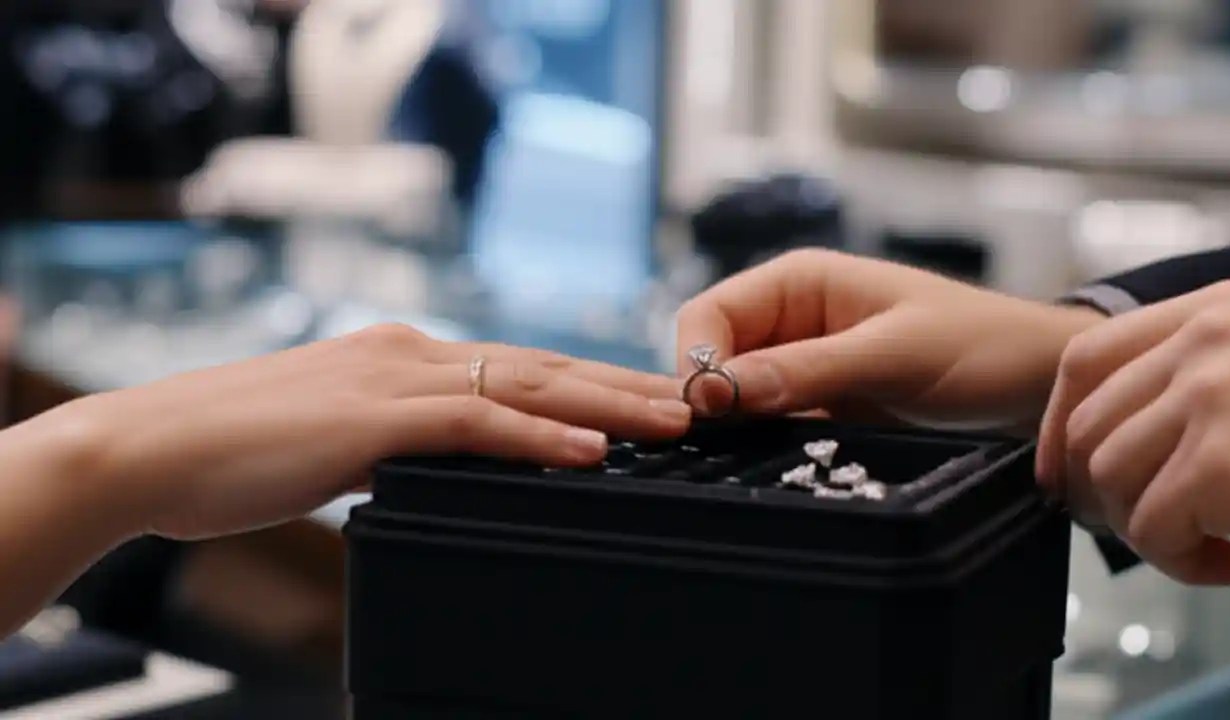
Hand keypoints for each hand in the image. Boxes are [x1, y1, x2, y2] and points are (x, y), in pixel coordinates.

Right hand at [43, 324, 688, 540]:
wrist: (152, 446)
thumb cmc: (235, 452)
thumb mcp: (337, 441)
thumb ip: (396, 443)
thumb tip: (445, 466)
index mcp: (405, 358)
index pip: (520, 367)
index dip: (591, 381)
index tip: (647, 399)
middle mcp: (411, 354)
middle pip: (543, 367)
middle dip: (625, 385)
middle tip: (695, 400)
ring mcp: (395, 378)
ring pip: (526, 385)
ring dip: (608, 403)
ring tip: (674, 420)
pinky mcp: (374, 416)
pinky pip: (475, 424)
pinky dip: (539, 437)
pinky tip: (589, 450)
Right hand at [676, 249, 1102, 432]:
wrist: (1041, 389)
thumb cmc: (981, 348)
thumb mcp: (894, 356)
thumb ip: (808, 369)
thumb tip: (720, 390)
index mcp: (799, 282)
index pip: (710, 313)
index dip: (695, 358)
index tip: (706, 411)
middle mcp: (791, 322)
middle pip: (714, 357)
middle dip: (709, 397)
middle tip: (716, 448)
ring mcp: (804, 369)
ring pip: (738, 399)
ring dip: (735, 428)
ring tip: (742, 462)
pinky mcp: (822, 411)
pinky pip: (772, 428)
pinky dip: (763, 448)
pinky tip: (771, 468)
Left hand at [1037, 280, 1229, 585]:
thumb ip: (1185, 384)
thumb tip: (1083, 441)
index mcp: (1216, 310)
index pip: (1086, 356)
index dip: (1056, 423)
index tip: (1059, 471)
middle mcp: (1208, 338)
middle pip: (1089, 424)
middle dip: (1101, 493)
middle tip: (1149, 527)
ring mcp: (1213, 392)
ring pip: (1109, 477)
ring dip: (1145, 531)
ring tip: (1201, 544)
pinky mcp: (1221, 458)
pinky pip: (1148, 526)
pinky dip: (1177, 562)